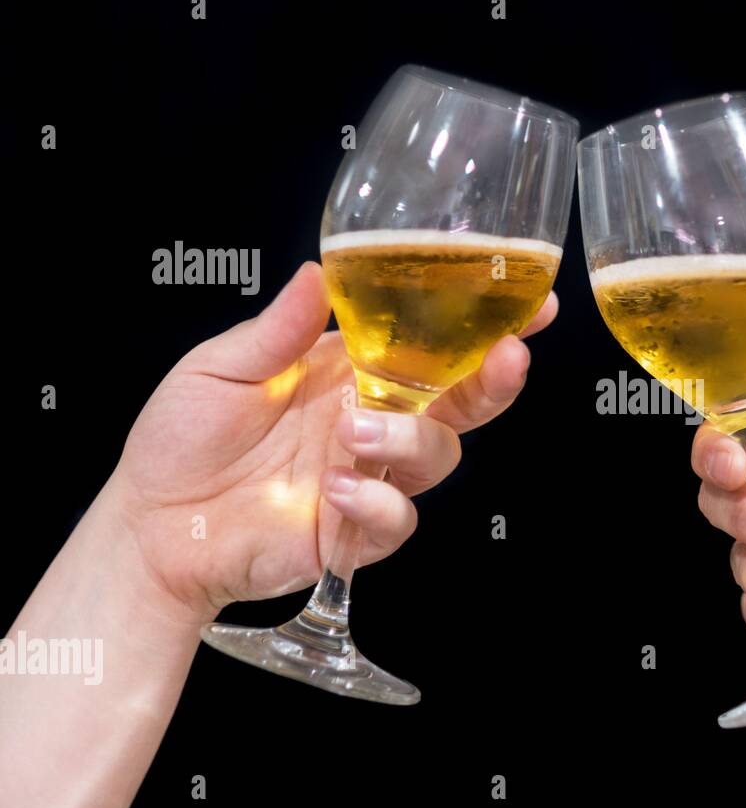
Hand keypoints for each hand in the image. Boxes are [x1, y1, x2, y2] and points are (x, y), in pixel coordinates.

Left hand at [110, 261, 556, 622]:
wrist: (151, 524)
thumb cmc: (182, 440)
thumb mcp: (220, 368)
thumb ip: (278, 331)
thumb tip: (318, 273)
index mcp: (350, 371)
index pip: (432, 346)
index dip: (485, 328)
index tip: (532, 303)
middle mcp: (372, 421)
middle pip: (462, 401)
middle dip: (495, 380)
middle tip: (505, 359)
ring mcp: (369, 477)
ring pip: (437, 455)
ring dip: (408, 438)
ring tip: (353, 433)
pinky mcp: (355, 533)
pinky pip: (397, 518)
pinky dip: (376, 501)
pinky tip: (334, 488)